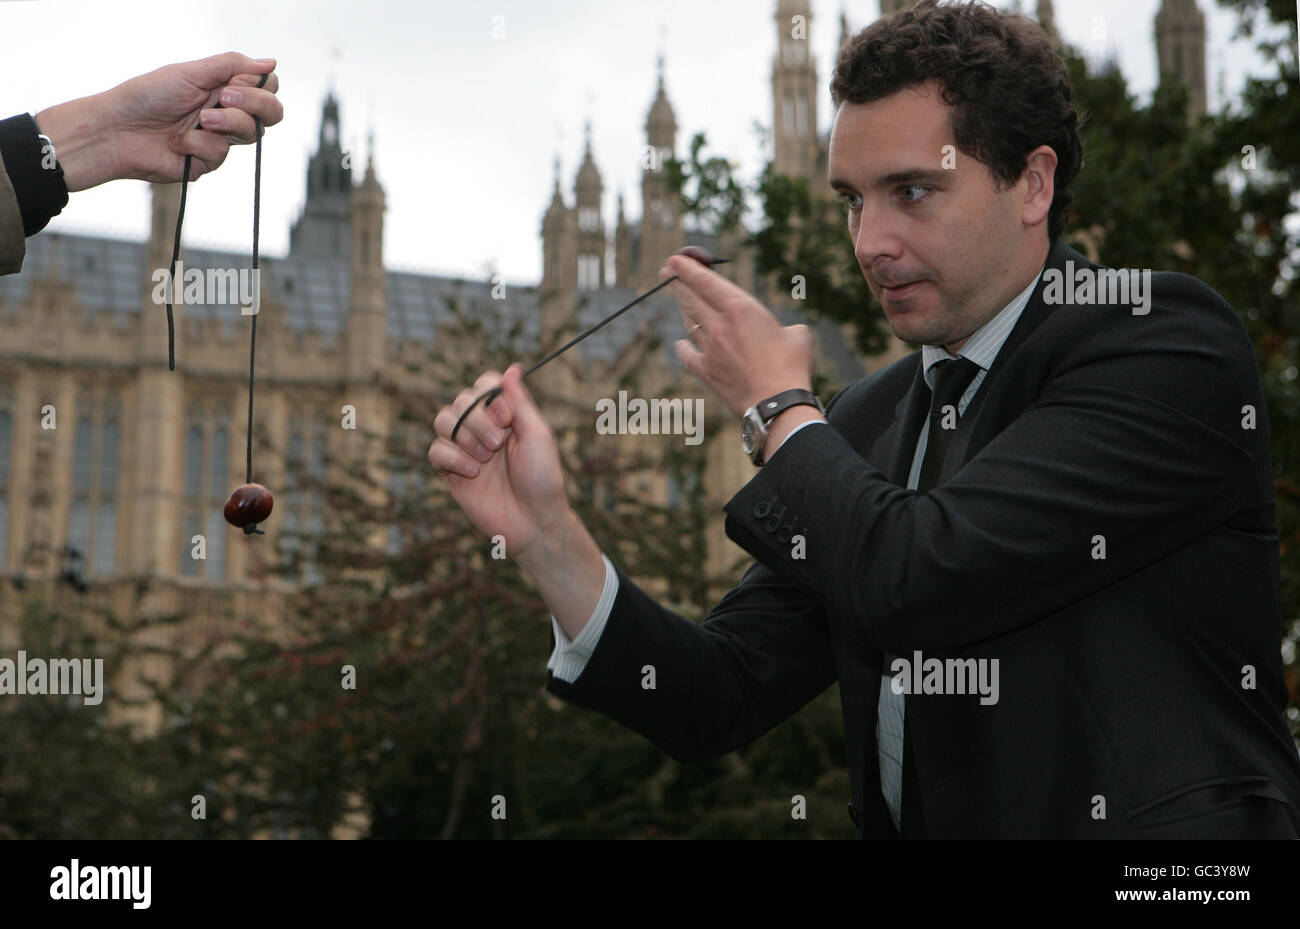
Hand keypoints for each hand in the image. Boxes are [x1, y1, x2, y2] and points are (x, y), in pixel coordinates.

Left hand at [35, 51, 282, 191]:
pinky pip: (221, 153)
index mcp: (223, 88)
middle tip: (225, 98)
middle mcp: (226, 113)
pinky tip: (176, 142)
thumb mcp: (190, 73)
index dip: (260, 86)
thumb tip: (271, 62)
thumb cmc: (147, 96)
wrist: (116, 130)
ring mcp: (219, 139)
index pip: (265, 87)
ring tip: (199, 120)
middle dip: (255, 104)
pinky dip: (198, 144)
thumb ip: (231, 65)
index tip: (233, 82)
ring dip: (225, 122)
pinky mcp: (208, 162)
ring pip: (250, 133)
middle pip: (270, 113)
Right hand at [429, 364, 569, 557]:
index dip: (489, 395)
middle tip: (498, 444)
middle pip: (461, 400)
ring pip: (442, 420)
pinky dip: (452, 457)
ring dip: (465, 436)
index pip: (483, 385)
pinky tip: (473, 473)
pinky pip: (435, 450)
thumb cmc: (543, 478)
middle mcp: (482, 428)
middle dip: (478, 420)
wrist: (533, 521)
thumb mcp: (538, 435)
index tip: (506, 417)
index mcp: (506, 415)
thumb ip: (520, 401)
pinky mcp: (451, 471)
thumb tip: (511, 368)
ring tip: (485, 459)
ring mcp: (465, 448)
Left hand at [661, 253, 815, 417]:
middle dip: (676, 282)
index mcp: (741, 309)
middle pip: (690, 298)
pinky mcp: (706, 372)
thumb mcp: (798, 336)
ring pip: (689, 323)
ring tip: (680, 301)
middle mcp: (719, 325)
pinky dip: (684, 347)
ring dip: (683, 309)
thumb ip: (786, 328)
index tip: (676, 258)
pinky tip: (681, 343)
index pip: (706, 282)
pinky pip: (688, 354)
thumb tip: (786, 334)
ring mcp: (709, 349)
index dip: (688, 268)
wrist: (776, 405)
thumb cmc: (791, 368)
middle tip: (666, 271)